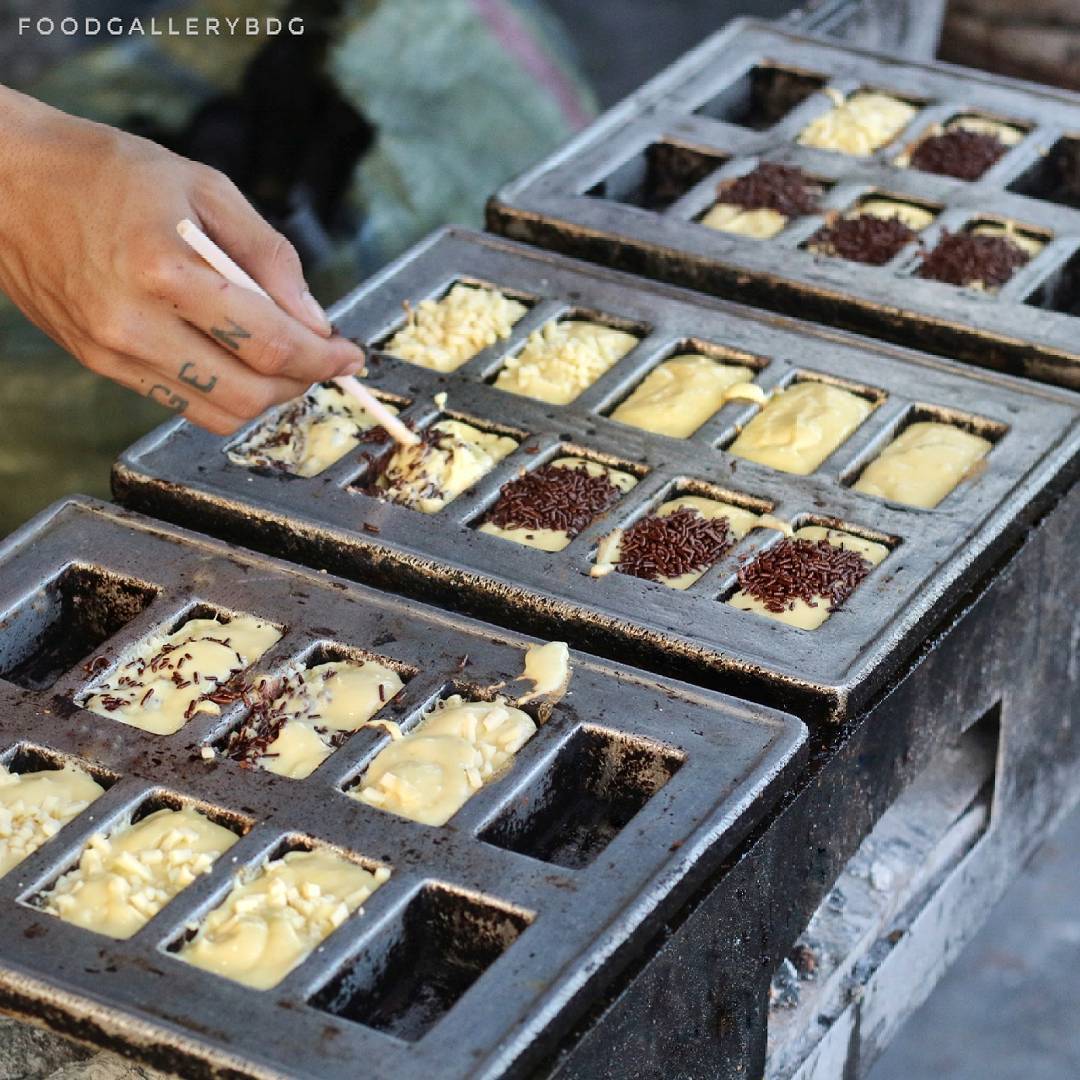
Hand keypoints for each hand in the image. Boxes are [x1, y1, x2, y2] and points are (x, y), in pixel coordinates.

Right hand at [0, 86, 364, 433]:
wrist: (6, 183)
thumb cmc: (108, 172)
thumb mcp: (203, 187)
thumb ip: (269, 256)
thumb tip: (315, 319)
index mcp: (165, 268)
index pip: (270, 343)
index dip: (324, 358)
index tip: (350, 356)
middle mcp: (135, 322)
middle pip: (250, 393)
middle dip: (301, 382)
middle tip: (320, 358)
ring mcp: (113, 352)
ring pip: (219, 412)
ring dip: (265, 396)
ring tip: (281, 361)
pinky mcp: (100, 365)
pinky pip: (182, 403)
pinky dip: (224, 393)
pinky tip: (236, 361)